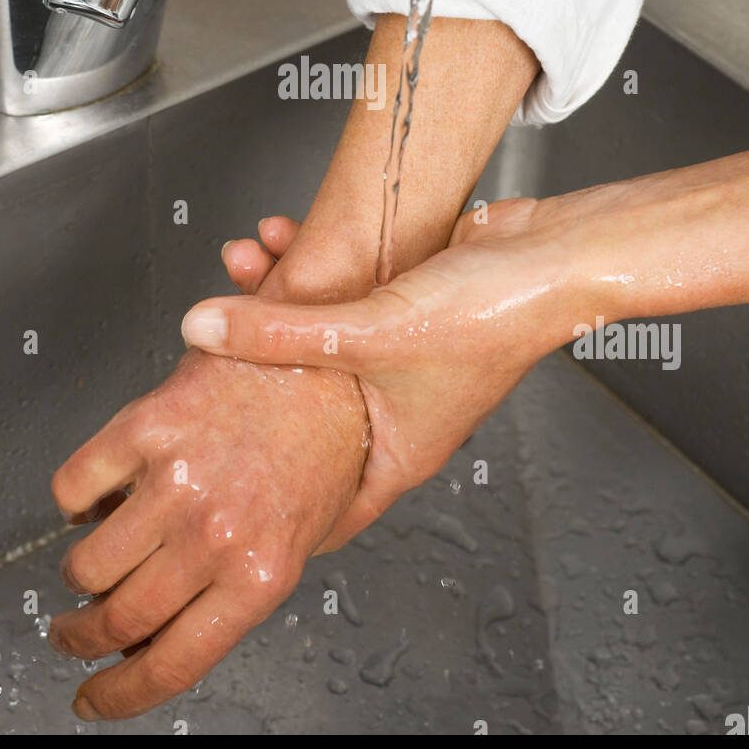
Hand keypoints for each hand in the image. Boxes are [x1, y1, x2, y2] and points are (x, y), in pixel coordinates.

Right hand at [49, 346, 368, 720]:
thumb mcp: (305, 539)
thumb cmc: (321, 442)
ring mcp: (178, 480)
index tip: (93, 697)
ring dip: (80, 573)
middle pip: (117, 619)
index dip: (120, 695)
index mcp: (260, 572)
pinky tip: (95, 496)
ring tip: (92, 561)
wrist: (324, 359)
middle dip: (83, 637)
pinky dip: (73, 500)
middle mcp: (217, 533)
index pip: (172, 662)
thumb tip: (178, 629)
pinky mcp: (148, 426)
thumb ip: (244, 587)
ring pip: (88, 563)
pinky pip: (74, 485)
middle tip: (74, 632)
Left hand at [184, 199, 583, 547]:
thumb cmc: (492, 317)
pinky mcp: (402, 309)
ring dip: (273, 300)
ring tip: (242, 268)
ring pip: (314, 340)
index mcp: (399, 452)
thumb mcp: (367, 330)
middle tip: (211, 353)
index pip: (327, 509)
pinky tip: (282, 238)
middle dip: (253, 369)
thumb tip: (202, 329)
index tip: (226, 495)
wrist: (547, 251)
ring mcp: (398, 361)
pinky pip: (338, 296)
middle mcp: (398, 414)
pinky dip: (308, 270)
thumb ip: (276, 330)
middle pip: (304, 412)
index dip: (275, 508)